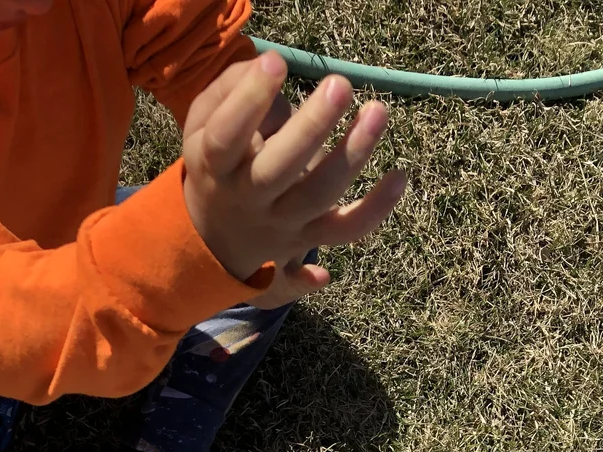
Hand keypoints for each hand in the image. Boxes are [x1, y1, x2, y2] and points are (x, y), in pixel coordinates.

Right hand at [182, 51, 406, 283]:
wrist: (217, 237)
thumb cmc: (217, 161)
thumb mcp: (202, 123)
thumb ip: (230, 89)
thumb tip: (269, 67)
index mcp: (215, 167)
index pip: (227, 136)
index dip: (249, 99)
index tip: (275, 61)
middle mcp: (248, 199)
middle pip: (277, 170)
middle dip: (311, 127)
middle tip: (339, 84)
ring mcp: (281, 223)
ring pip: (318, 197)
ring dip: (352, 155)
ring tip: (376, 110)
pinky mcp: (309, 237)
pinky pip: (346, 229)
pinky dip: (376, 209)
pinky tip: (400, 175)